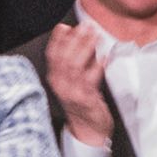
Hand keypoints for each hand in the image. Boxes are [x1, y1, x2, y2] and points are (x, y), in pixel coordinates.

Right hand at [39, 22, 116, 150]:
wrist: (88, 129)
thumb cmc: (83, 101)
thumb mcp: (76, 80)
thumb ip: (79, 60)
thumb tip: (83, 37)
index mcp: (56, 79)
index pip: (52, 56)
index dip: (57, 40)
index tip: (64, 27)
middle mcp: (61, 85)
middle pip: (63, 59)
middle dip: (74, 40)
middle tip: (86, 26)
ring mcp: (72, 93)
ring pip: (75, 67)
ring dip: (86, 49)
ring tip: (95, 36)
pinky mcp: (85, 101)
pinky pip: (90, 81)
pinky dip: (96, 68)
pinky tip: (103, 58)